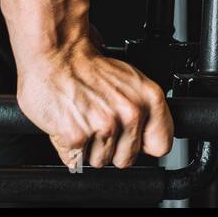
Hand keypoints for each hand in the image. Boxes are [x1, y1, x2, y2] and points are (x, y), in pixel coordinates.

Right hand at [16, 43, 172, 168]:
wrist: (56, 55)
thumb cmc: (86, 65)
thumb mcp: (130, 80)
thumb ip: (143, 108)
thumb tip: (147, 135)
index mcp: (149, 99)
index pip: (161, 145)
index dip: (143, 144)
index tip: (134, 139)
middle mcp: (130, 114)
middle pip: (127, 159)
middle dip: (111, 147)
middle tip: (98, 122)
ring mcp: (104, 126)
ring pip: (100, 161)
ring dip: (88, 147)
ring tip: (83, 119)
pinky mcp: (77, 137)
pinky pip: (75, 159)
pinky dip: (68, 147)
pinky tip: (69, 124)